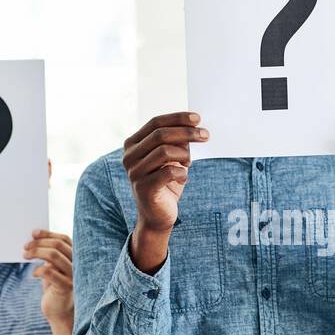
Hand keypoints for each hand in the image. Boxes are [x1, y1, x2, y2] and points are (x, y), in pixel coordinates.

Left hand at [26, 230, 73, 326]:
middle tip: (25, 247)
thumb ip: (50, 254)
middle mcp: (78, 264)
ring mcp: (74, 275)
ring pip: (53, 256)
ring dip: (36, 253)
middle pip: (58, 245)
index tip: (33, 234)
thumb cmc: (54, 286)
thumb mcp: (53, 267)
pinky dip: (37, 270)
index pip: (64, 239)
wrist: (58, 310)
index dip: (48, 234)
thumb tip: (34, 238)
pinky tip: (33, 275)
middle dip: (38, 243)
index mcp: (76, 257)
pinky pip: (48, 272)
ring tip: (25, 256)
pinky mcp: (66, 287)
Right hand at [122, 112, 206, 232]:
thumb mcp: (170, 159)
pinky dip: (182, 173)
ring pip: (164, 151)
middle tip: (206, 135)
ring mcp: (134, 172)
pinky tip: (182, 178)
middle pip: (160, 135)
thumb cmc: (166, 183)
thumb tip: (193, 127)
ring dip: (184, 155)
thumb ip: (176, 142)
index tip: (198, 118)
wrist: (157, 216)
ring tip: (188, 163)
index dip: (177, 118)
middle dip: (186, 133)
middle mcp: (129, 156)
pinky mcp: (143, 188)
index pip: (155, 123)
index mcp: (133, 144)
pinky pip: (169, 172)